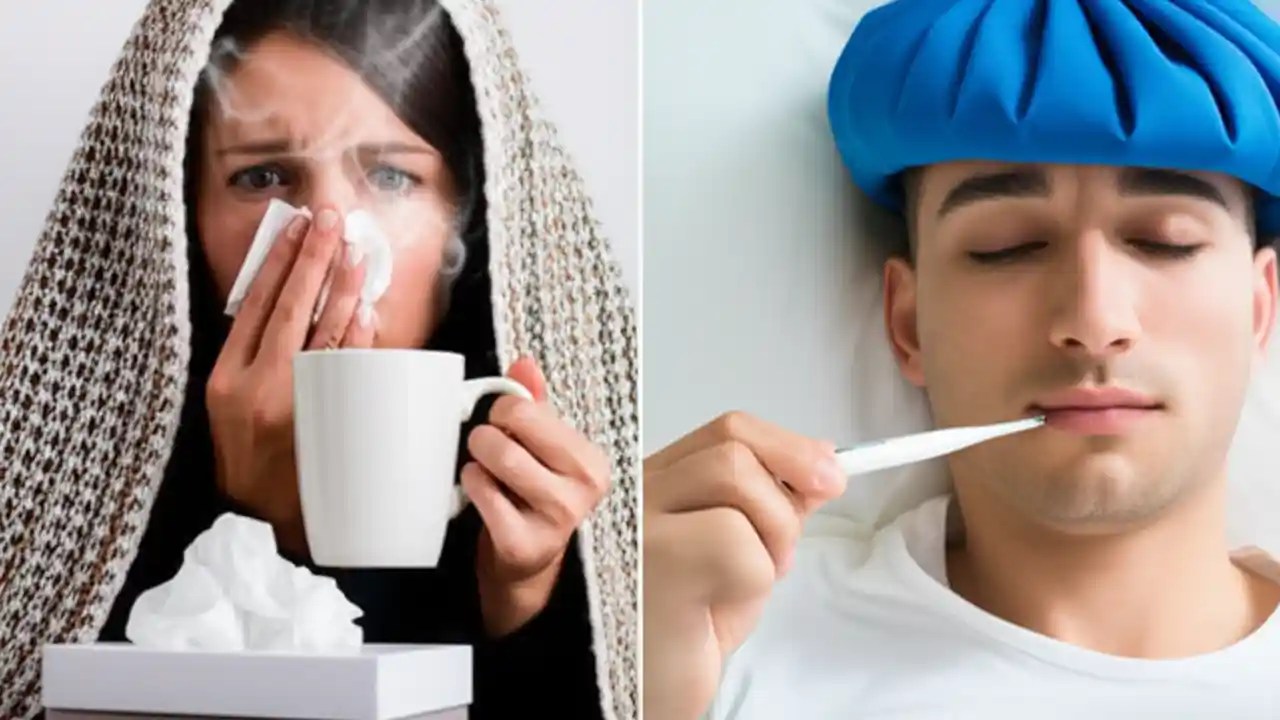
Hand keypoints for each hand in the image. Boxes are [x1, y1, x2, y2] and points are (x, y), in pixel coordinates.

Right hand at [205, 207, 371, 555]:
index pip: (253, 305)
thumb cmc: (249, 459)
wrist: (260, 522)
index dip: (278, 262)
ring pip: (323, 335)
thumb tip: (288, 304)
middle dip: (315, 259)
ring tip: (357, 255)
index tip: (297, 226)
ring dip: (343, 290)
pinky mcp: (326, 424)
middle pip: (290, 308)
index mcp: (225, 379)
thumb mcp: (229, 407)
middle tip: (334, 221)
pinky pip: (349, 372)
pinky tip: (369, 312)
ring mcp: (293, 405)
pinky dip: (360, 339)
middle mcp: (255, 387)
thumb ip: (251, 360)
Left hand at [463, 357, 611, 636]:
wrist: (526, 565)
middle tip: (485, 446)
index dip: (504, 412)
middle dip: (487, 432)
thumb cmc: (531, 497)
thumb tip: (524, 364)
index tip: (502, 426)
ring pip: (498, 459)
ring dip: (476, 459)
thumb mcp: (542, 450)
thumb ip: (534, 406)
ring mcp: (557, 519)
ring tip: (481, 468)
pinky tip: (477, 492)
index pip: (530, 410)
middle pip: (512, 428)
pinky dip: (471, 486)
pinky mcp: (523, 544)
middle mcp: (585, 489)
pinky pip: (483, 494)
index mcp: (592, 461)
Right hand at [642, 412, 845, 719]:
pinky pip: (735, 540)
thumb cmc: (676, 635)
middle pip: (734, 445)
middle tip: (791, 543)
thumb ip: (767, 509)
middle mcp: (638, 491)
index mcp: (656, 485)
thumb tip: (823, 465)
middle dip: (789, 484)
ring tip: (744, 585)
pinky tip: (716, 611)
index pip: (727, 431)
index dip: (787, 446)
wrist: (631, 692)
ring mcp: (639, 518)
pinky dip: (752, 579)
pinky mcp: (651, 555)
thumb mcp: (734, 560)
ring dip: (770, 535)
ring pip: (738, 480)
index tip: (830, 470)